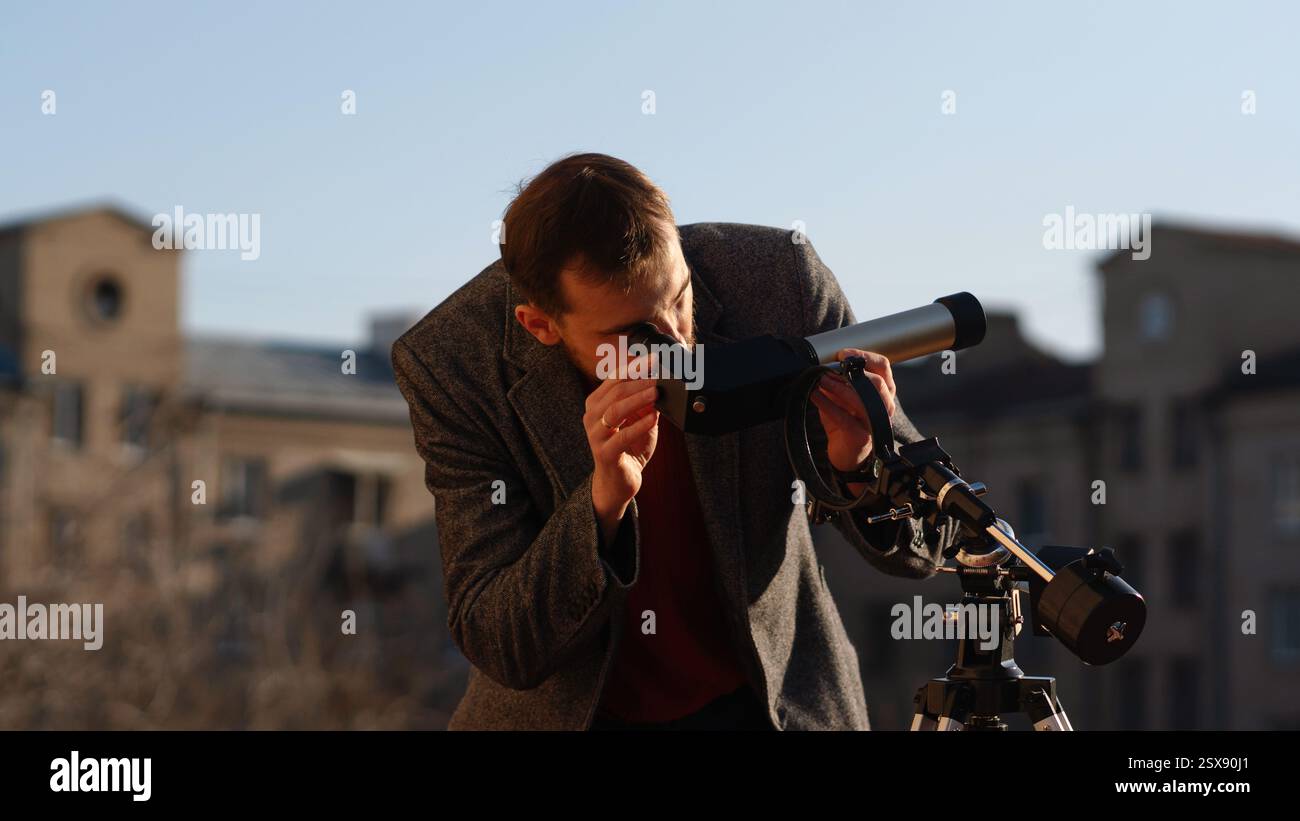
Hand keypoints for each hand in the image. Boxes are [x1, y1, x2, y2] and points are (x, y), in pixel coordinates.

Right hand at [584, 361, 659, 543]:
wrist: (619, 482)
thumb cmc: (629, 448)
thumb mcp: (640, 420)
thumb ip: (648, 403)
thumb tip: (662, 382)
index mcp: (598, 403)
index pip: (615, 378)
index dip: (634, 367)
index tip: (654, 358)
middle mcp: (592, 416)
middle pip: (615, 391)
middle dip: (639, 381)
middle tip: (659, 375)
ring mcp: (596, 435)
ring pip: (615, 410)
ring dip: (637, 399)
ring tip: (656, 392)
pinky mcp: (604, 453)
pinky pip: (622, 436)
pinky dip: (639, 425)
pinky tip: (653, 418)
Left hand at [810, 349, 895, 475]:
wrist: (847, 454)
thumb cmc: (847, 420)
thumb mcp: (843, 396)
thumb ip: (838, 380)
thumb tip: (823, 364)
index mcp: (884, 391)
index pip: (883, 366)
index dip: (864, 357)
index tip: (844, 354)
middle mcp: (885, 405)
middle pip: (878, 382)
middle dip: (850, 374)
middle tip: (827, 371)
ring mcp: (876, 422)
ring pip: (863, 400)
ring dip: (839, 388)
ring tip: (820, 381)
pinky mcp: (863, 437)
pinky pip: (845, 418)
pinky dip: (827, 405)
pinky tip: (815, 396)